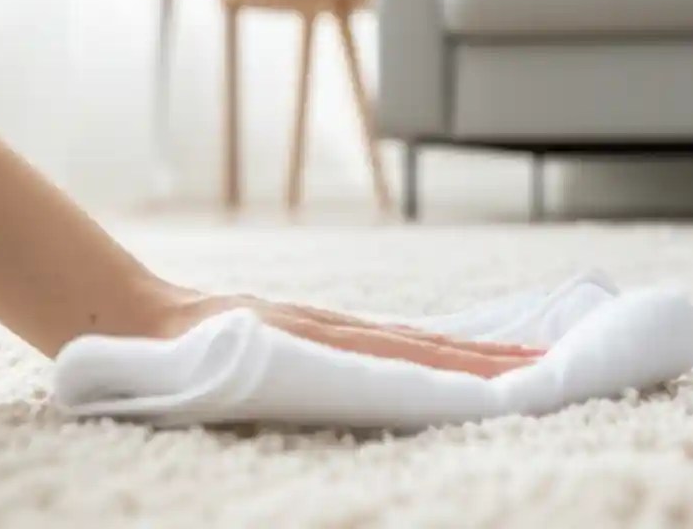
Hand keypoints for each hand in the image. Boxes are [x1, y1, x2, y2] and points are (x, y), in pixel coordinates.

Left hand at [157, 288, 543, 377]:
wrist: (140, 314)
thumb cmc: (168, 355)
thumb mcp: (209, 369)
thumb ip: (262, 367)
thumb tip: (310, 363)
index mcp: (312, 341)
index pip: (404, 358)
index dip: (461, 369)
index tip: (515, 379)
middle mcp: (333, 331)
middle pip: (427, 347)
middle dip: (492, 361)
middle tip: (552, 367)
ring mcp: (334, 327)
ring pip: (418, 342)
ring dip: (476, 354)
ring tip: (529, 361)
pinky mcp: (327, 330)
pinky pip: (396, 342)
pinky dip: (440, 350)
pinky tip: (462, 358)